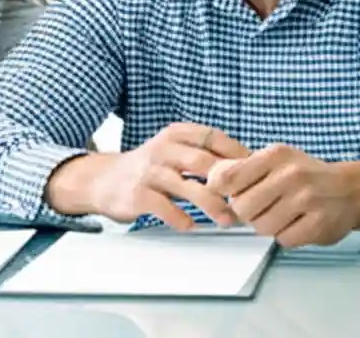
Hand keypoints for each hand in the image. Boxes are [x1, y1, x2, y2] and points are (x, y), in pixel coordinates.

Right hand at [50, 123, 248, 229]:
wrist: (103, 180)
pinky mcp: (137, 194)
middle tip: (248, 200)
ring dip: (213, 206)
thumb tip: (248, 167)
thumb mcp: (173, 151)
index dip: (237, 154)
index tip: (256, 172)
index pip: (212, 137)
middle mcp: (162, 149)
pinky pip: (165, 208)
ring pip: (188, 187)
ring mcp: (149, 171)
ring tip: (228, 220)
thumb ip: (203, 156)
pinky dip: (182, 218)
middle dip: (229, 183)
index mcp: (175, 134)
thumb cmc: (150, 168)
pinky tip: (192, 225)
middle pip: (204, 162)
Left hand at [209, 144, 359, 247]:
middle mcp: (291, 174)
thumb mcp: (273, 161)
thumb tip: (208, 181)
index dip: (224, 192)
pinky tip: (297, 224)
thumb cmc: (303, 175)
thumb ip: (240, 169)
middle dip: (247, 213)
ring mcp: (308, 199)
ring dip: (267, 226)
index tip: (232, 195)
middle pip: (242, 208)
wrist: (350, 189)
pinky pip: (285, 240)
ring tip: (281, 215)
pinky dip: (286, 236)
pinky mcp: (320, 224)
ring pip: (262, 227)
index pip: (228, 178)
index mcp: (274, 155)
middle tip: (262, 208)